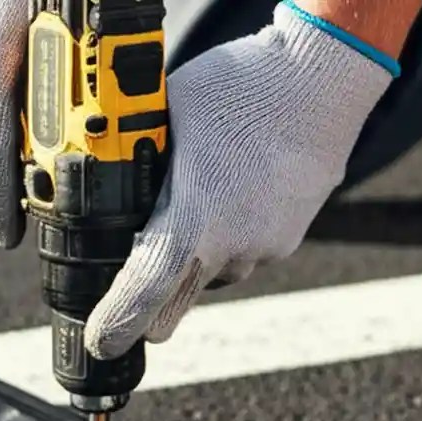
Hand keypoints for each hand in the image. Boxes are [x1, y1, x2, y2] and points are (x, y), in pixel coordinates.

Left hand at [84, 3, 394, 359]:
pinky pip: (239, 254)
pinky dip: (222, 237)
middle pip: (171, 309)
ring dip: (188, 259)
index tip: (99, 342)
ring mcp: (262, 248)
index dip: (114, 327)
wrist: (322, 78)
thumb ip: (134, 165)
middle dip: (144, 308)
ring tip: (190, 200)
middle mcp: (229, 248)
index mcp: (192, 222)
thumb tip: (101, 182)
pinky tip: (225, 191)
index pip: (142, 297)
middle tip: (125, 289)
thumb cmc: (239, 88)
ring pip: (207, 277)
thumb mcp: (163, 117)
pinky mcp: (286, 240)